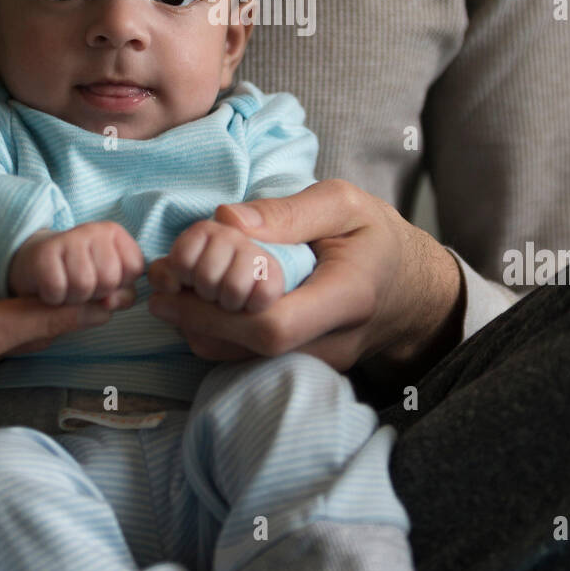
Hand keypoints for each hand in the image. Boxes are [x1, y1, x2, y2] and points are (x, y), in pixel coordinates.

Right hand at [9, 222, 143, 307]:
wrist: (33, 266)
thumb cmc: (78, 277)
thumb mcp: (108, 287)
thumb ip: (122, 297)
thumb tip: (109, 303)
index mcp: (115, 234)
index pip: (135, 268)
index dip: (120, 284)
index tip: (103, 280)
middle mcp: (94, 229)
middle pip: (110, 278)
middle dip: (95, 294)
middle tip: (82, 286)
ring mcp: (68, 237)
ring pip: (84, 284)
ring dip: (73, 299)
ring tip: (66, 288)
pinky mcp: (44, 251)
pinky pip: (57, 288)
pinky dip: (53, 298)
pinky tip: (50, 289)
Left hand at [147, 180, 465, 382]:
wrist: (411, 288)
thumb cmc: (377, 237)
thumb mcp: (344, 203)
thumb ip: (289, 212)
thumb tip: (227, 221)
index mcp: (348, 298)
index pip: (275, 326)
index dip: (215, 312)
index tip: (174, 285)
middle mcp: (332, 345)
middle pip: (247, 351)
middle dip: (194, 319)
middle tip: (158, 282)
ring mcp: (318, 364)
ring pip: (241, 361)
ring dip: (198, 327)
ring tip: (170, 285)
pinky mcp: (302, 367)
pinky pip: (249, 358)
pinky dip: (217, 331)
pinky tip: (198, 300)